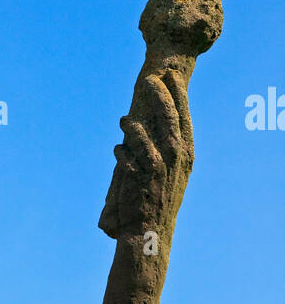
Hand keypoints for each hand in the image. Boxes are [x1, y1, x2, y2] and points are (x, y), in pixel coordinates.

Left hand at [100, 68, 192, 240]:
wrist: (149, 229)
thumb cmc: (158, 196)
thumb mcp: (171, 170)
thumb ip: (166, 144)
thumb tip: (152, 119)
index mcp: (185, 153)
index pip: (183, 117)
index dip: (177, 94)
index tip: (169, 74)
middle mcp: (175, 158)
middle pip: (168, 119)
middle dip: (159, 95)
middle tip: (149, 78)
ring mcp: (157, 169)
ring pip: (145, 136)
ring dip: (133, 125)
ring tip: (123, 119)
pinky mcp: (138, 179)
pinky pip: (126, 156)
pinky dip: (121, 150)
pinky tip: (118, 149)